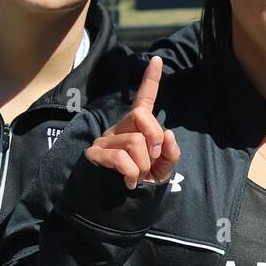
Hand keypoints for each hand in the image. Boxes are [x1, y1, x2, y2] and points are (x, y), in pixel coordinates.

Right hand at [84, 56, 179, 189]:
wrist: (123, 206)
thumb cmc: (143, 183)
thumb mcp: (163, 169)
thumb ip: (170, 153)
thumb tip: (167, 134)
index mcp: (138, 128)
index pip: (144, 99)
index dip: (151, 80)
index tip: (157, 59)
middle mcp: (120, 128)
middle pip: (141, 115)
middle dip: (154, 138)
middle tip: (152, 158)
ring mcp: (105, 140)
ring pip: (134, 141)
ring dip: (143, 165)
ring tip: (138, 176)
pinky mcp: (95, 154)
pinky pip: (120, 158)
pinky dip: (131, 174)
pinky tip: (129, 182)